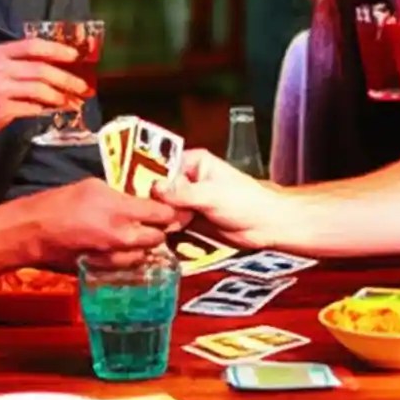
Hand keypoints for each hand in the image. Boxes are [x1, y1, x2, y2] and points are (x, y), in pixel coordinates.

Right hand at [0, 38, 86, 139]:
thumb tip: (56, 69)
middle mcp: (0, 68)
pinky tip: (54, 109)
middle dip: (67, 78)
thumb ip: (20, 64)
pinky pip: (32, 108)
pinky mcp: (1, 110)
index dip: (57, 49)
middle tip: (82, 85)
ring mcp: (0, 90)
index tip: (75, 55)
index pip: (34, 46)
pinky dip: (46, 109)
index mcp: (0, 53)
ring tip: (71, 100)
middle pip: (42, 70)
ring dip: (60, 96)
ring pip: (40, 90)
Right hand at [25, 178, 179, 268]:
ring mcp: (114, 258)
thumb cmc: (59, 204)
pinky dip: (128, 257)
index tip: (168, 208)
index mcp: (122, 211)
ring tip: (133, 234)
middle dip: (159, 229)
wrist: (33, 232)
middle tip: (153, 221)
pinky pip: (127, 265)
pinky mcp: (105, 270)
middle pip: (160, 238)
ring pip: (145, 254)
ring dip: (144, 245)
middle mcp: (123, 237)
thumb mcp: (94, 187)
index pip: (164, 215)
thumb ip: (121, 196)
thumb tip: (136, 201)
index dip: (169, 211)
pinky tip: (119, 247)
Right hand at [152, 148, 285, 248]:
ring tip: (155, 228)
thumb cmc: (245, 202)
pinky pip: (170, 224)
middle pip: (158, 189)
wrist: (266, 227)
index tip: (133, 191)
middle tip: (145, 216)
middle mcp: (186, 179)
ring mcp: (187, 201)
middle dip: (151, 202)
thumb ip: (182, 193)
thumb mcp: (211, 195)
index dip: (146, 177)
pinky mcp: (189, 221)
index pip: (161, 165)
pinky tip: (160, 237)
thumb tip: (155, 189)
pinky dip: (165, 231)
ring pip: (162, 208)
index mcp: (193, 162)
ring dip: (158, 219)